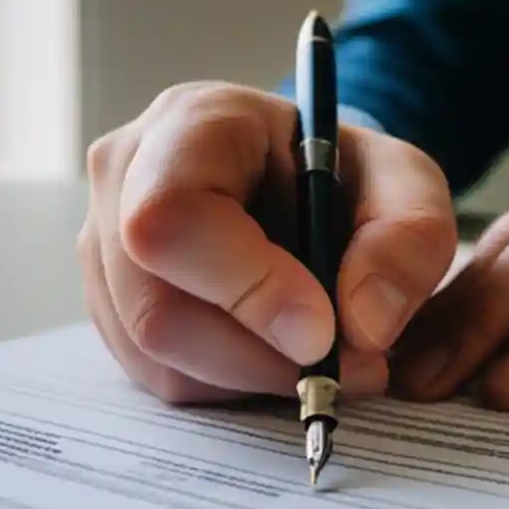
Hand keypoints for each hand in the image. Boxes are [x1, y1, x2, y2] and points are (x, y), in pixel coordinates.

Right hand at [78, 81, 456, 403]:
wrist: (295, 183)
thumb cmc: (340, 174)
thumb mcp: (405, 182)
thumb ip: (408, 239)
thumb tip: (363, 324)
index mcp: (188, 124)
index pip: (172, 217)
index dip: (244, 288)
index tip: (322, 332)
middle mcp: (122, 180)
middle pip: (155, 308)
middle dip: (259, 357)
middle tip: (345, 367)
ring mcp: (101, 247)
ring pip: (155, 355)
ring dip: (248, 378)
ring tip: (316, 354)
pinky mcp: (108, 304)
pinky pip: (155, 375)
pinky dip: (226, 384)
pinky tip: (270, 351)